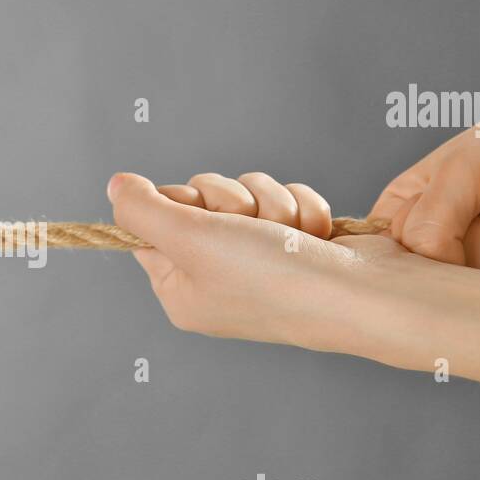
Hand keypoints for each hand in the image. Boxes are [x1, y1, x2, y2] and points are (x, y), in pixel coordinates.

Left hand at [108, 170, 405, 345]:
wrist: (363, 293)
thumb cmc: (272, 276)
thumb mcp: (190, 239)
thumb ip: (144, 209)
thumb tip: (115, 186)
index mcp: (179, 290)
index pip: (152, 224)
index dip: (178, 204)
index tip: (199, 215)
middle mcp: (214, 279)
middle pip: (200, 200)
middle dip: (231, 200)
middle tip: (248, 226)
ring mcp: (258, 263)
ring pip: (246, 193)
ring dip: (271, 203)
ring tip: (289, 236)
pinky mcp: (297, 245)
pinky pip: (283, 198)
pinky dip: (302, 209)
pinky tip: (314, 237)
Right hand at [372, 47, 479, 268]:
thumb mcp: (462, 165)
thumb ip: (426, 223)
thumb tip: (427, 278)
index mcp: (419, 210)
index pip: (388, 255)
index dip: (414, 245)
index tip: (446, 214)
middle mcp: (451, 245)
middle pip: (433, 284)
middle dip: (471, 246)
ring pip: (479, 300)